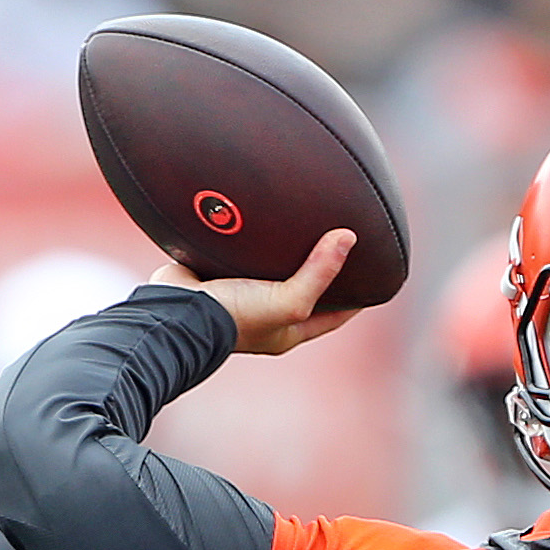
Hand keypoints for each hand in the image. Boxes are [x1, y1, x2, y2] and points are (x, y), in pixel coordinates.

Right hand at [154, 229, 359, 356]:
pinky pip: (240, 254)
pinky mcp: (215, 273)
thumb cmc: (234, 318)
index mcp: (287, 330)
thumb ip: (318, 273)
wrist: (174, 312)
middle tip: (340, 242)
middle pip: (303, 291)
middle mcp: (265, 313)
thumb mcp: (288, 301)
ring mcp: (239, 293)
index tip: (375, 278)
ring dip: (283, 252)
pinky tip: (259, 218)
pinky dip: (250, 240)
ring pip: (270, 270)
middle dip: (320, 272)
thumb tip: (348, 238)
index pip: (333, 317)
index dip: (355, 300)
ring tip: (302, 223)